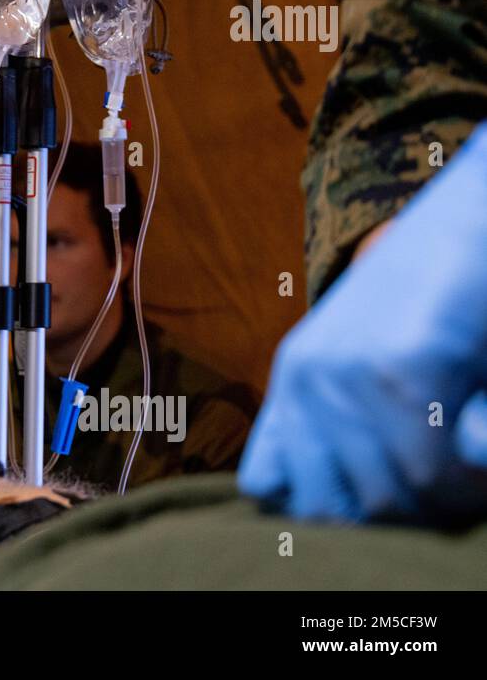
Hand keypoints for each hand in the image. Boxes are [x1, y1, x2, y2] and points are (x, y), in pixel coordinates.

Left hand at [239, 124, 486, 521]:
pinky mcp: (402, 369)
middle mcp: (308, 379)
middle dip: (400, 514)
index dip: (327, 508)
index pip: (269, 486)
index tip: (379, 497)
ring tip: (472, 456)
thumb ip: (336, 423)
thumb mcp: (366, 359)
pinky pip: (435, 471)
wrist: (474, 219)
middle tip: (449, 485)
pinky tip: (483, 427)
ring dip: (445, 498)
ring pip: (394, 499)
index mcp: (296, 379)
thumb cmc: (438, 295)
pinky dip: (471, 476)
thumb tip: (296, 499)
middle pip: (337, 510)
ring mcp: (349, 375)